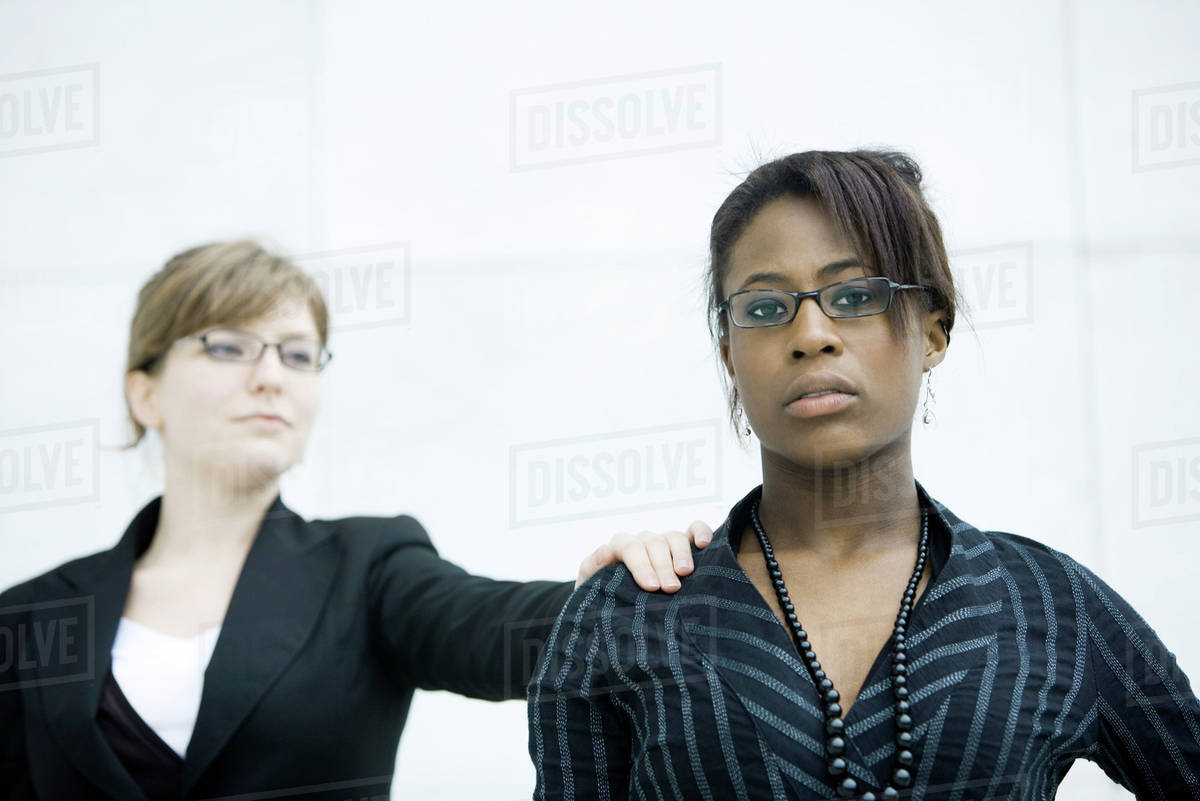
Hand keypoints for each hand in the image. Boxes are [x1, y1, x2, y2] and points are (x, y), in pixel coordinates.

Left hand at [575, 521, 714, 591]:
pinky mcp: (685, 546)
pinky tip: (704, 544)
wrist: (619, 605)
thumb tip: (605, 550)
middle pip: (655, 544)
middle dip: (663, 565)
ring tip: (686, 573)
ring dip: (682, 553)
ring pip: (675, 537)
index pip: (630, 548)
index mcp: (620, 546)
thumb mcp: (590, 586)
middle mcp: (643, 540)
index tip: (651, 587)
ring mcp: (664, 542)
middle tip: (671, 589)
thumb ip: (592, 567)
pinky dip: (701, 532)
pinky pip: (694, 531)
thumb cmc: (605, 597)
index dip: (641, 565)